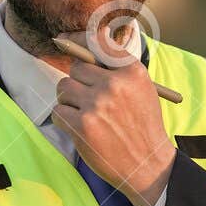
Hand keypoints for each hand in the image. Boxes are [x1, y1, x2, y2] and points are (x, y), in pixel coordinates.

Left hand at [52, 50, 175, 205]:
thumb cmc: (142, 128)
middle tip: (86, 99)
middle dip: (78, 83)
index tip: (66, 41)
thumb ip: (118, 71)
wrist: (147, 165)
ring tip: (83, 115)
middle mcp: (114, 84)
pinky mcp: (82, 125)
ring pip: (63, 88)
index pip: (99, 42)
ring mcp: (97, 104)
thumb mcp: (142, 90)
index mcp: (131, 71)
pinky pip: (58, 111)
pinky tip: (80, 129)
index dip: (78, 41)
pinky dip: (64, 120)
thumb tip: (85, 51)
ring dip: (68, 101)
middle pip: (76, 68)